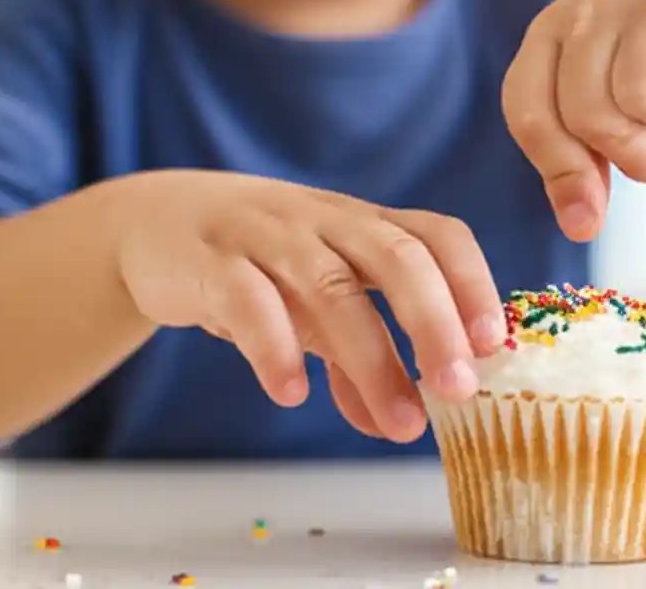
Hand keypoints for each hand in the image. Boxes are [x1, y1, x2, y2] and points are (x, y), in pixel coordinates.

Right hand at [114, 170, 504, 442]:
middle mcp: (326, 222)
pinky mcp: (209, 261)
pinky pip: (247, 299)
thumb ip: (353, 363)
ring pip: (329, 284)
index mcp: (365, 226)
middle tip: (458, 389)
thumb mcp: (315, 308)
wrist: (154, 222)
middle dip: (434, 321)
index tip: (491, 343)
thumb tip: (392, 423)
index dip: (471, 282)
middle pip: (396, 255)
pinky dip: (274, 346)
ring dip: (371, 356)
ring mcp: (267, 235)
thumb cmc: (258, 265)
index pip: (437, 235)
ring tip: (398, 422)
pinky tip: (292, 392)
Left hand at [503, 0, 645, 240]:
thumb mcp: (605, 92)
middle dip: (629, 152)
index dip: (559, 171)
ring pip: (645, 100)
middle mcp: (597, 4)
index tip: (591, 219)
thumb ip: (579, 158)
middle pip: (589, 113)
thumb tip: (580, 227)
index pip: (527, 110)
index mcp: (553, 28)